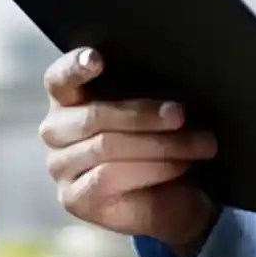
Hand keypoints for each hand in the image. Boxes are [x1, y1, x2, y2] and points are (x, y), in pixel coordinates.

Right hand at [40, 48, 219, 256]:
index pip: (60, 78)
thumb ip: (145, 91)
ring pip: (106, 147)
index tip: (98, 59)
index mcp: (69, 98)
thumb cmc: (159, 141)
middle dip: (142, 115)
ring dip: (159, 145)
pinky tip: (179, 165)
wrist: (174, 196)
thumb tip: (167, 80)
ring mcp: (60, 166)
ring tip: (199, 144)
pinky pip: (109, 177)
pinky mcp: (73, 197)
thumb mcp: (153, 110)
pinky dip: (151, 169)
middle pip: (93, 116)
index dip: (76, 67)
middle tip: (181, 114)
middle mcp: (56, 130)